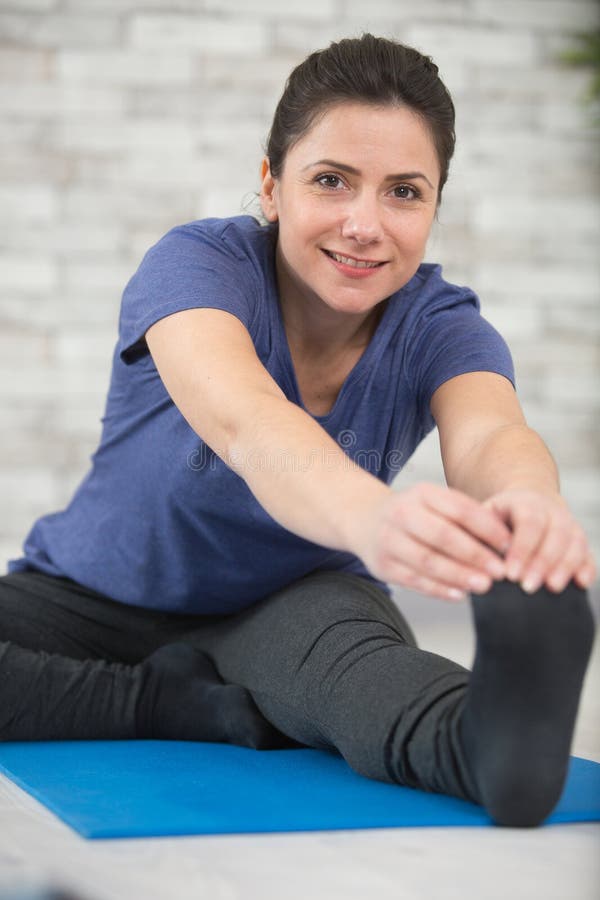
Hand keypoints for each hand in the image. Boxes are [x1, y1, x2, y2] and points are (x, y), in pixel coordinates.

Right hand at [356, 482, 511, 601]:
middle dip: (475, 555)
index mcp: (422, 493)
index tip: (508, 545)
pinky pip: (414, 580)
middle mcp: (402, 513)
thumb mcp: (434, 502)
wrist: (364, 520)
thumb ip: (464, 517)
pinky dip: (439, 589)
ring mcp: (389, 540)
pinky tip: (459, 594)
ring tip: (483, 585)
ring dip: (459, 575)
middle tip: (499, 571)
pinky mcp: (383, 566)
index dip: (487, 528)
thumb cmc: (411, 514)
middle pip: (443, 536)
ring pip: (428, 561)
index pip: (459, 509)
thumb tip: (504, 543)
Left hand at [483, 489, 595, 592]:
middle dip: (543, 562)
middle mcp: (552, 510)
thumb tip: (477, 563)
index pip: (529, 522)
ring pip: (575, 542)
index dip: (522, 549)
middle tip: (529, 587)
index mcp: (526, 502)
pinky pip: (588, 553)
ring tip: (552, 588)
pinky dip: (587, 568)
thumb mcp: (484, 517)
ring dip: (565, 567)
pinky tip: (581, 583)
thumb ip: (481, 536)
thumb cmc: (498, 518)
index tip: (511, 575)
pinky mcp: (579, 540)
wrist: (525, 504)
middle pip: (555, 534)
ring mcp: (569, 524)